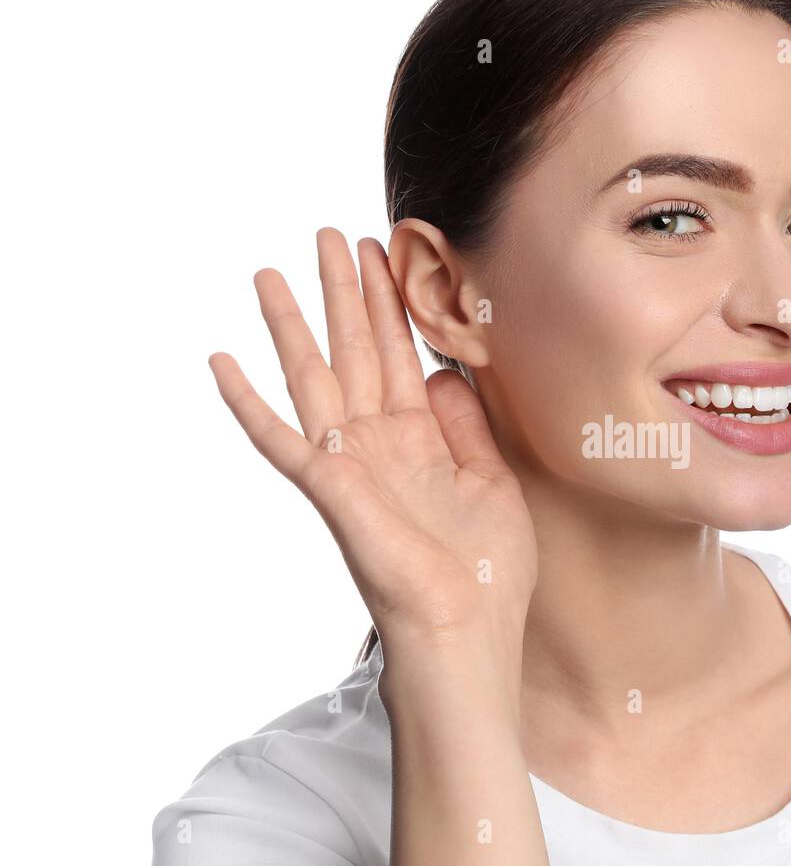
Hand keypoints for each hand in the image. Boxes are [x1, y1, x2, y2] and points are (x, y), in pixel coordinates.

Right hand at [208, 228, 536, 656]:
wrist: (468, 631)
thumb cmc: (488, 572)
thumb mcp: (493, 481)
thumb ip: (467, 426)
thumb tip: (445, 374)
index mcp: (420, 442)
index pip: (398, 358)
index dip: (389, 306)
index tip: (381, 255)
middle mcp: (379, 445)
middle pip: (355, 352)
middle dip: (344, 293)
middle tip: (329, 235)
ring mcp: (349, 464)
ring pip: (314, 378)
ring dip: (292, 325)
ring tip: (269, 272)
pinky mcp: (329, 488)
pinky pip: (279, 439)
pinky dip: (248, 403)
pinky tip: (222, 362)